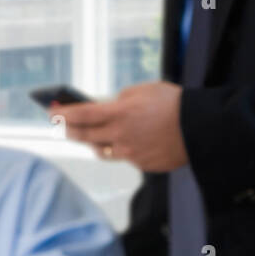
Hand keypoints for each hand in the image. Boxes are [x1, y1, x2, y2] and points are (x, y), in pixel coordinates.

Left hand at [53, 82, 186, 171]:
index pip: (81, 115)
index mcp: (119, 113)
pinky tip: (129, 142)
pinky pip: (126, 158)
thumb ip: (122, 99)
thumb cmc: (175, 104)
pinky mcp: (144, 165)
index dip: (63, 114)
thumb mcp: (145, 90)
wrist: (201, 128)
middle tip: (62, 126)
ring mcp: (132, 154)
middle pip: (84, 137)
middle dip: (69, 130)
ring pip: (102, 151)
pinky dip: (123, 149)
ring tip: (90, 138)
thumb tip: (110, 108)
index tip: (52, 112)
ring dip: (93, 144)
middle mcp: (121, 136)